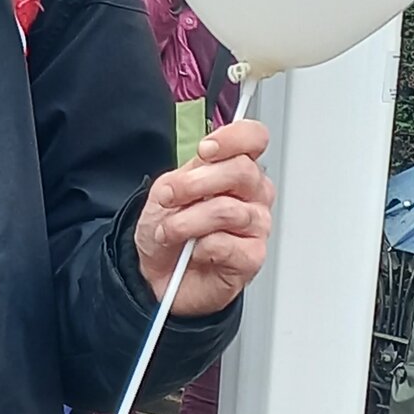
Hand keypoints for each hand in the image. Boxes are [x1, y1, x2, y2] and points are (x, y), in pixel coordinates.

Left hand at [134, 119, 273, 316]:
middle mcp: (252, 195)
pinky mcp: (253, 256)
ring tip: (170, 231)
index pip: (253, 139)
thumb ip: (190, 172)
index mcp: (234, 171)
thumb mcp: (167, 191)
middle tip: (170, 197)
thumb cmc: (167, 231)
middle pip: (242, 171)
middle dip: (195, 183)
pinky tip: (195, 250)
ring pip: (228, 210)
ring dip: (187, 221)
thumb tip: (205, 162)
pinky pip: (227, 243)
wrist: (156, 274)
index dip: (233, 138)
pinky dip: (201, 247)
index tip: (205, 151)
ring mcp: (256, 225)